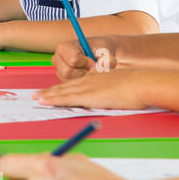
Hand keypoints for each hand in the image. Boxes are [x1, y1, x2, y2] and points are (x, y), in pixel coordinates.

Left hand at [34, 69, 152, 109]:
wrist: (143, 83)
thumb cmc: (139, 86)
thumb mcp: (124, 85)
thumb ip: (115, 90)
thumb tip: (114, 96)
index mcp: (97, 78)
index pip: (75, 83)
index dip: (62, 87)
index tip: (53, 90)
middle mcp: (89, 81)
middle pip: (64, 86)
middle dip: (50, 91)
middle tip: (36, 94)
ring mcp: (87, 88)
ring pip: (62, 92)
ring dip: (47, 96)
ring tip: (35, 98)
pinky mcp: (88, 96)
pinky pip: (65, 98)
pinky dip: (53, 100)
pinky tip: (44, 101)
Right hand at [53, 36, 119, 80]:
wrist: (100, 55)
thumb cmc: (101, 51)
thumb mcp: (106, 51)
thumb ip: (107, 59)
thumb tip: (103, 67)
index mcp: (65, 47)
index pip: (73, 60)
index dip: (87, 63)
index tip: (95, 61)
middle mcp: (57, 59)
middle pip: (67, 72)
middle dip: (83, 72)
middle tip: (93, 69)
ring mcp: (58, 70)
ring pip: (69, 81)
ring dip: (82, 78)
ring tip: (90, 72)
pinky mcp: (62, 79)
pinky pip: (70, 86)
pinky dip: (81, 83)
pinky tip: (87, 76)